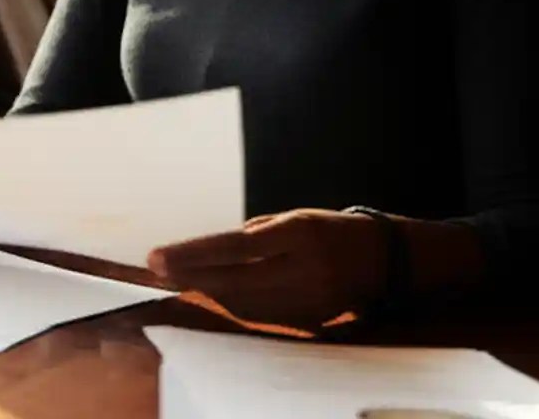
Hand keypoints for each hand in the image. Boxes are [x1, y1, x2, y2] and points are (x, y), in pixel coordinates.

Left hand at [147, 209, 388, 328]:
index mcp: (300, 233)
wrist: (382, 259)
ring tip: (179, 275)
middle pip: (233, 281)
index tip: (157, 256)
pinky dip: (231, 303)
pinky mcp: (309, 320)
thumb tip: (201, 255)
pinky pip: (258, 315)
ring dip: (206, 290)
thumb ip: (250, 236)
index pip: (235, 246)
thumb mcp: (292, 218)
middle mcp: (305, 269)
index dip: (193, 254)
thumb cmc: (327, 231)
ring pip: (241, 304)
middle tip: (158, 268)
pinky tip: (213, 290)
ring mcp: (308, 299)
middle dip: (190, 275)